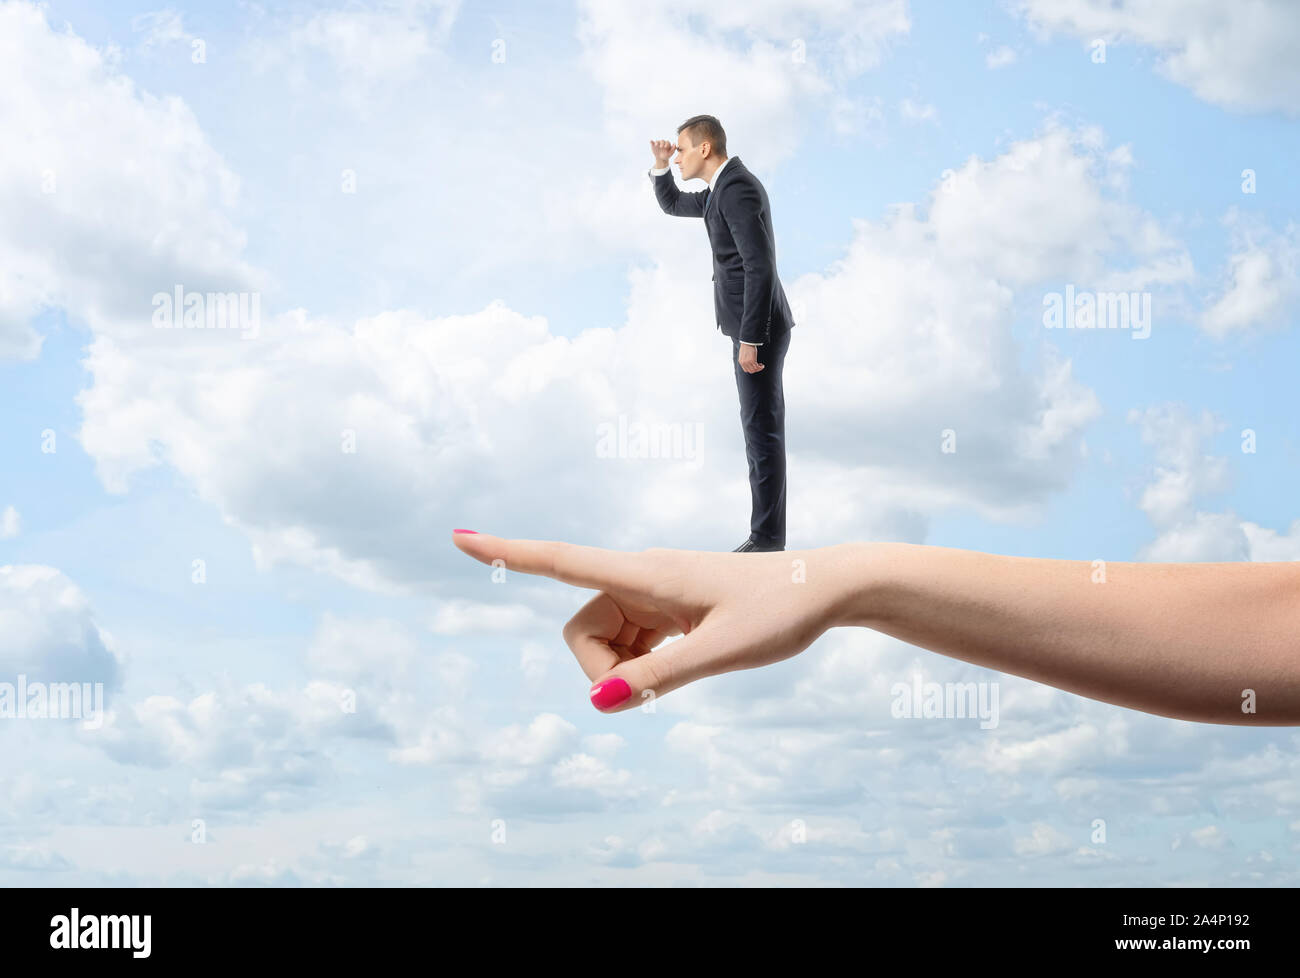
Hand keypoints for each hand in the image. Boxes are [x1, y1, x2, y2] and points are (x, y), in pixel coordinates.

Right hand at [451, 532, 854, 712]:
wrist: (825, 589)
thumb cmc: (781, 610)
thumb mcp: (722, 651)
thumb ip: (659, 677)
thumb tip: (600, 703)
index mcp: (645, 572)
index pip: (561, 559)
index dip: (508, 552)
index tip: (460, 539)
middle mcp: (640, 576)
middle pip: (581, 629)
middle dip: (602, 669)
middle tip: (653, 689)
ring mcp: (653, 592)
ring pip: (605, 640)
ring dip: (628, 670)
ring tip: (688, 665)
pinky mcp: (667, 607)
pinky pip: (631, 641)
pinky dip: (644, 663)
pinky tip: (687, 659)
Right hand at [649, 138, 675, 166]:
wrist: (661, 159)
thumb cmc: (666, 156)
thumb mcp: (670, 153)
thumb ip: (673, 149)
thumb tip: (674, 144)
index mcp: (667, 144)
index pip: (667, 142)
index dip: (666, 144)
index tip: (665, 147)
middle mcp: (662, 143)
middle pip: (662, 141)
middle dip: (662, 143)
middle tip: (661, 147)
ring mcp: (658, 143)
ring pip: (657, 141)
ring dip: (657, 142)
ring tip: (656, 145)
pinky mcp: (653, 145)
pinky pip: (652, 142)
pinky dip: (651, 141)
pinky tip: (650, 141)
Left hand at [737, 342, 763, 372]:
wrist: (747, 342)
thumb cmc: (746, 347)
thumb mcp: (743, 355)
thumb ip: (745, 360)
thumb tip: (749, 363)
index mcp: (741, 362)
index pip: (746, 370)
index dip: (751, 369)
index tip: (755, 366)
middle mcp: (743, 363)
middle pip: (751, 371)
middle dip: (756, 370)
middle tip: (759, 366)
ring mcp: (747, 362)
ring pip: (754, 370)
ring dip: (759, 369)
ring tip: (761, 366)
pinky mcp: (752, 360)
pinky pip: (756, 367)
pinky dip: (760, 367)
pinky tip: (762, 365)